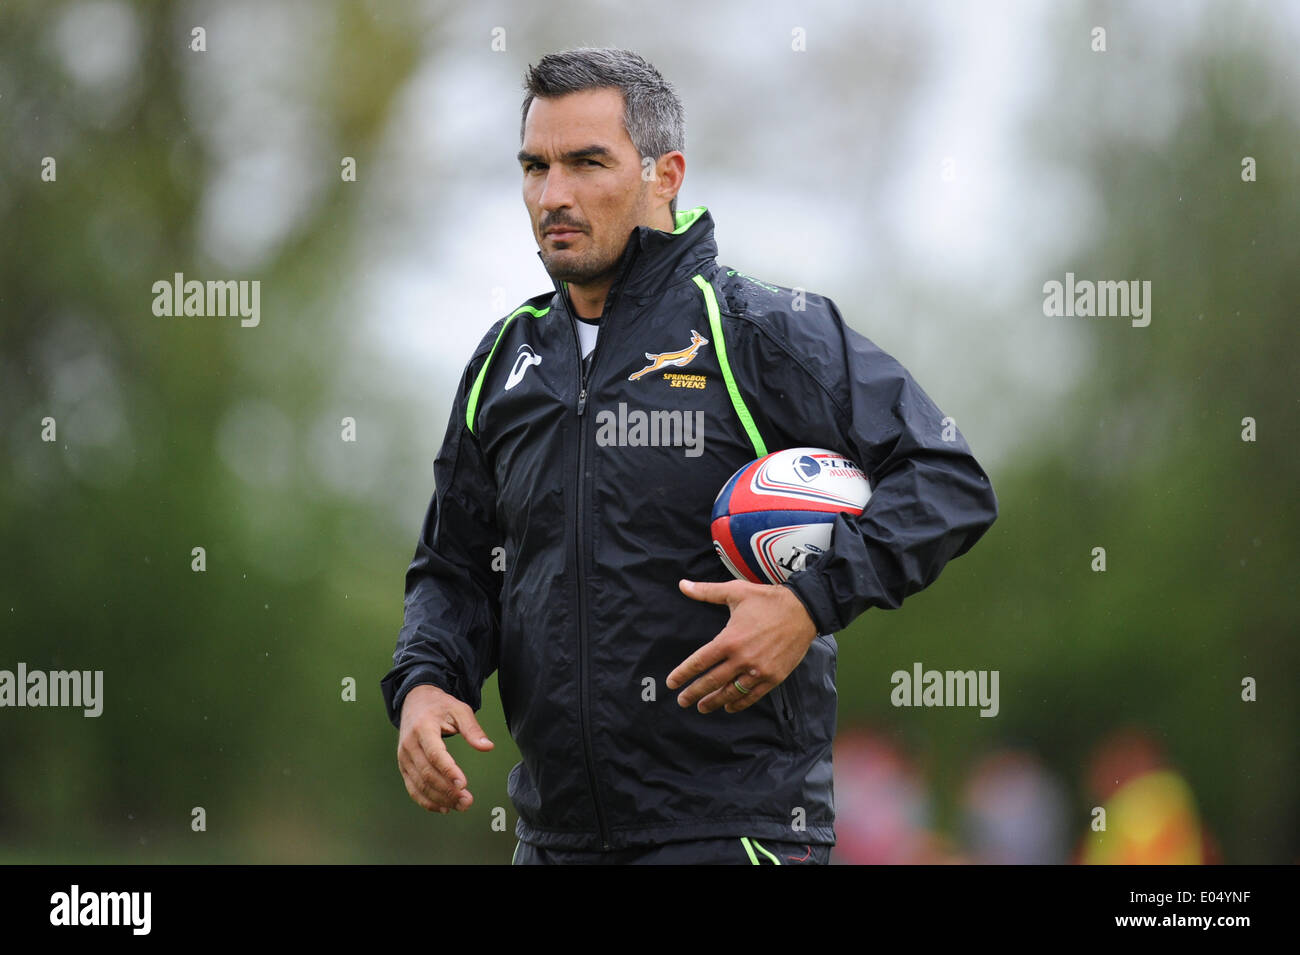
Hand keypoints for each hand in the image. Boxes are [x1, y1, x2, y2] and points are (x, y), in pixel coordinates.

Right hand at [397, 684, 493, 812]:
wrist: (415, 702)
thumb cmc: (440, 706)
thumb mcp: (459, 709)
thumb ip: (473, 729)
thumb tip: (488, 747)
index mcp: (423, 728)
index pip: (435, 754)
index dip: (448, 770)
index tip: (464, 784)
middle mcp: (409, 745)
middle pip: (427, 773)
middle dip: (447, 790)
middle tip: (467, 801)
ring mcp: (403, 758)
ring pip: (419, 784)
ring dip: (440, 799)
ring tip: (461, 806)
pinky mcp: (404, 767)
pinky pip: (413, 788)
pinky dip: (427, 801)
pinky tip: (444, 808)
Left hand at [666, 579, 817, 713]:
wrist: (804, 610)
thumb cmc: (767, 599)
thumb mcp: (735, 591)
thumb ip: (706, 592)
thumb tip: (682, 585)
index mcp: (729, 639)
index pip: (699, 662)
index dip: (683, 674)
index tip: (671, 683)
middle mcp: (742, 658)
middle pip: (711, 682)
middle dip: (694, 693)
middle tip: (682, 701)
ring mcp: (758, 670)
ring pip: (731, 692)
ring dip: (714, 702)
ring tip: (702, 708)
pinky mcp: (773, 677)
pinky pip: (752, 696)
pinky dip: (739, 703)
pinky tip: (729, 706)